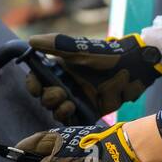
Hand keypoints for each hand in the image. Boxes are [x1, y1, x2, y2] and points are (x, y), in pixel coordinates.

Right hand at [25, 33, 161, 121]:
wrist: (130, 69)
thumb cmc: (104, 55)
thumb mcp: (78, 48)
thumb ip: (55, 44)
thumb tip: (31, 41)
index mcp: (58, 69)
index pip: (36, 80)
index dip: (33, 85)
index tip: (36, 88)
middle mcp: (64, 84)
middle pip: (44, 98)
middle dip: (48, 98)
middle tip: (61, 93)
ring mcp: (76, 98)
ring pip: (55, 110)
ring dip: (58, 109)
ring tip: (69, 104)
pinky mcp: (87, 110)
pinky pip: (71, 120)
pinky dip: (68, 119)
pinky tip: (74, 112)